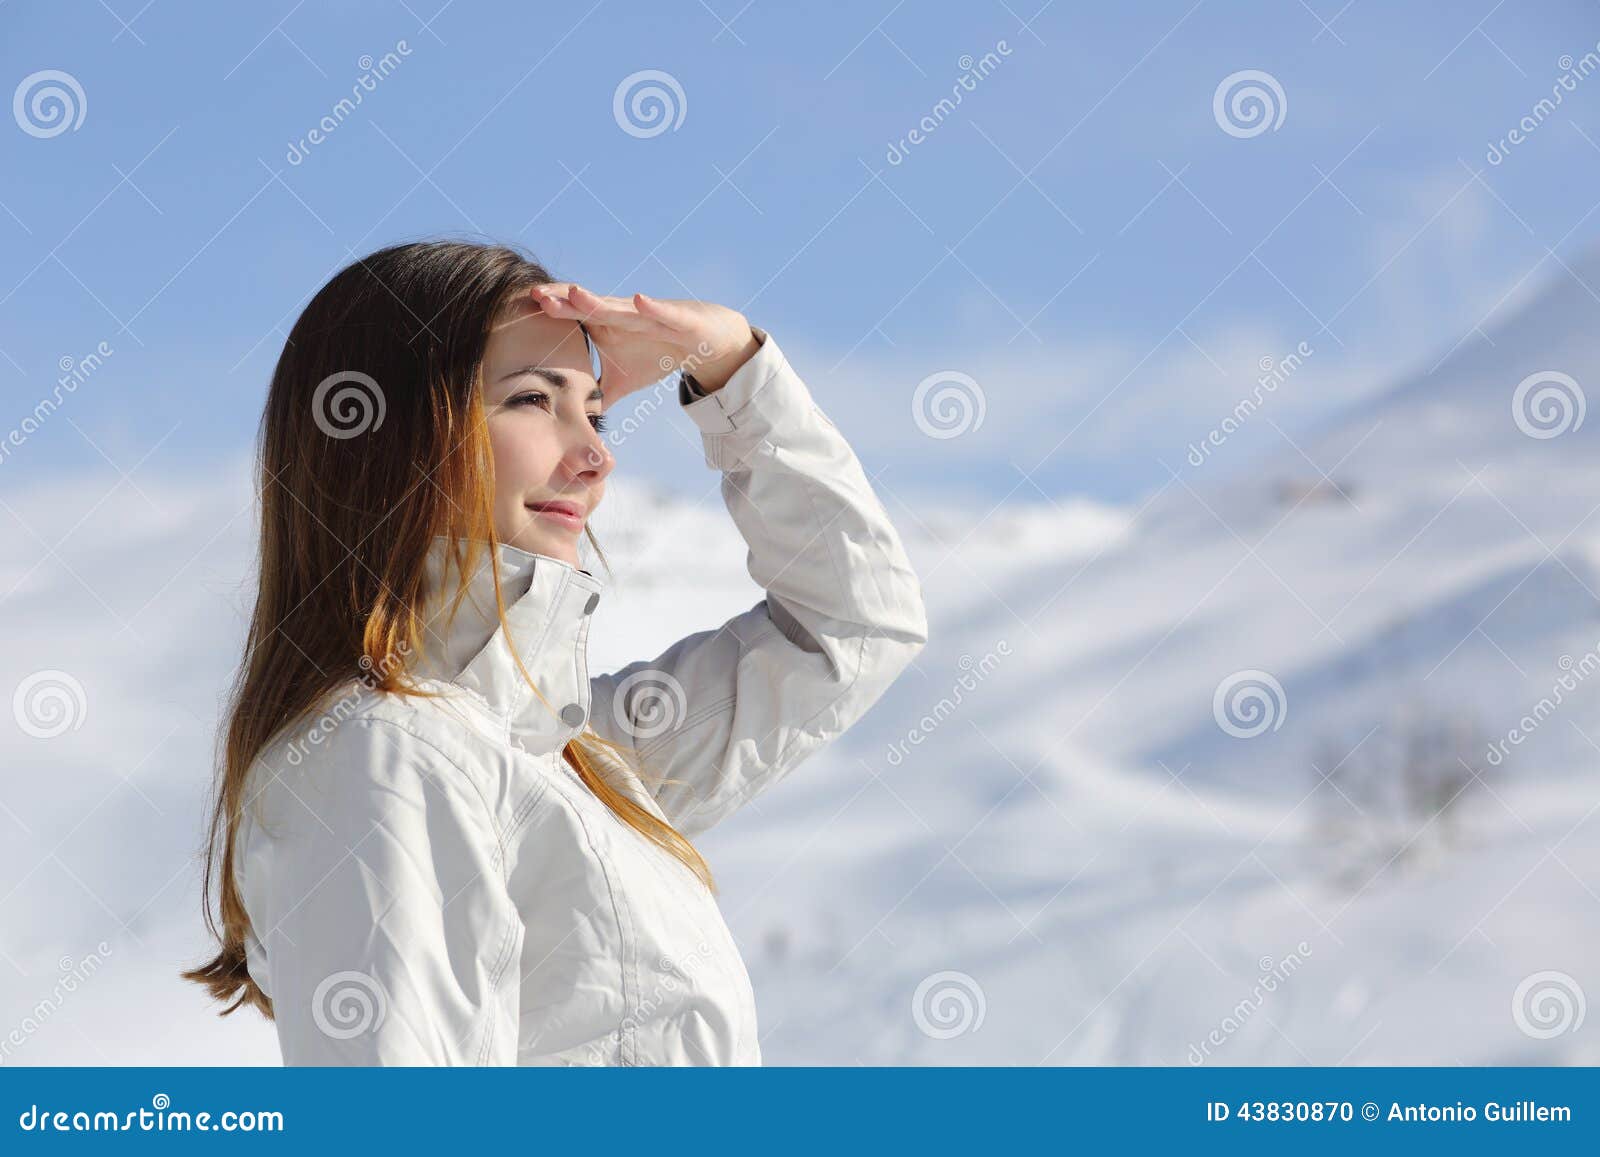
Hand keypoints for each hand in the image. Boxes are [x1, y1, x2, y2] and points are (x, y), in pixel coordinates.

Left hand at [528, 283, 759, 406]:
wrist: (704, 340)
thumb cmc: (659, 354)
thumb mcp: (622, 382)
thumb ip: (597, 395)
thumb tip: (572, 421)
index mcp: (605, 325)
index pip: (571, 315)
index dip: (548, 312)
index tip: (517, 310)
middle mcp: (622, 314)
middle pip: (587, 305)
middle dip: (562, 299)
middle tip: (534, 295)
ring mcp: (648, 314)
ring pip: (619, 307)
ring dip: (598, 300)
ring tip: (575, 294)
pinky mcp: (676, 317)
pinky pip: (662, 313)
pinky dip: (651, 308)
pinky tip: (640, 300)